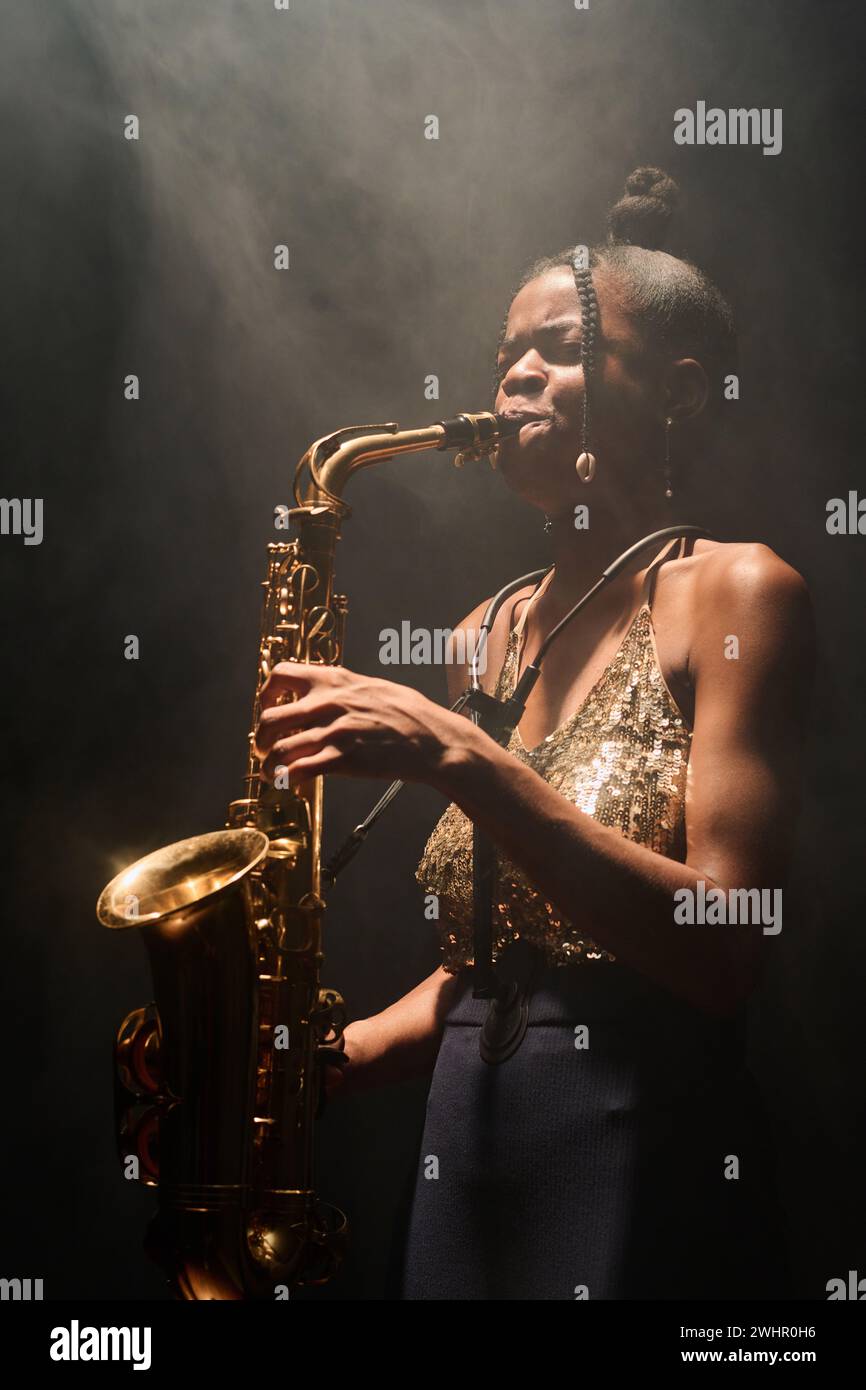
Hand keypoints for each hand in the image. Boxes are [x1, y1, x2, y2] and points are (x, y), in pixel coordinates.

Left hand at [253, 662, 474, 789]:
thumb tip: (322, 691)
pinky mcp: (342, 758)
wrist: (432, 739)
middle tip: (264, 750)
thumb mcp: (372, 686)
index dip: (266, 694)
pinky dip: (285, 779)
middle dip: (261, 739)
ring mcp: (334, 731)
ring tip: (270, 773)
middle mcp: (328, 703)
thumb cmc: (408, 714)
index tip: (268, 708)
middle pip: (270, 719)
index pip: (281, 674)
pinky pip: (298, 770)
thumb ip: (342, 688)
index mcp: (334, 680)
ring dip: (268, 765)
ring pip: (278, 749)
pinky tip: (286, 783)